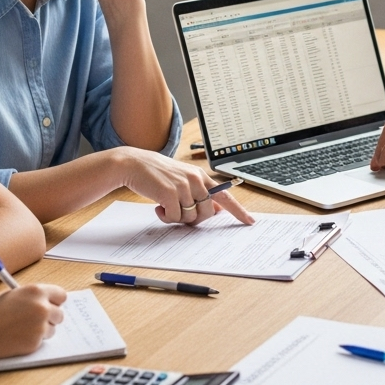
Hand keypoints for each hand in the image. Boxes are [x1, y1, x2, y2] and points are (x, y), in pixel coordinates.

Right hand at [0, 284, 67, 358]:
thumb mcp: (12, 295)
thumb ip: (33, 298)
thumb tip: (48, 303)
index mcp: (36, 291)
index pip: (61, 295)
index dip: (53, 300)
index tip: (48, 304)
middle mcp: (42, 308)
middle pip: (59, 314)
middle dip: (49, 317)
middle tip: (32, 318)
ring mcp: (39, 327)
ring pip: (52, 329)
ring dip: (41, 329)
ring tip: (19, 328)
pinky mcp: (34, 344)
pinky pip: (41, 341)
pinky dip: (32, 340)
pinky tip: (15, 337)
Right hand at [112, 147, 255, 225]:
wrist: (134, 164)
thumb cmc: (158, 174)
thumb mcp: (183, 179)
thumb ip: (199, 192)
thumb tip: (216, 209)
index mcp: (201, 176)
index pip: (225, 195)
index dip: (238, 210)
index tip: (250, 221)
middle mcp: (196, 180)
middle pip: (207, 213)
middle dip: (194, 219)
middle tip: (179, 213)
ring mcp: (183, 186)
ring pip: (190, 217)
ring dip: (177, 218)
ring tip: (165, 206)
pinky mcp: (170, 194)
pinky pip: (175, 218)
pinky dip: (165, 217)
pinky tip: (158, 207)